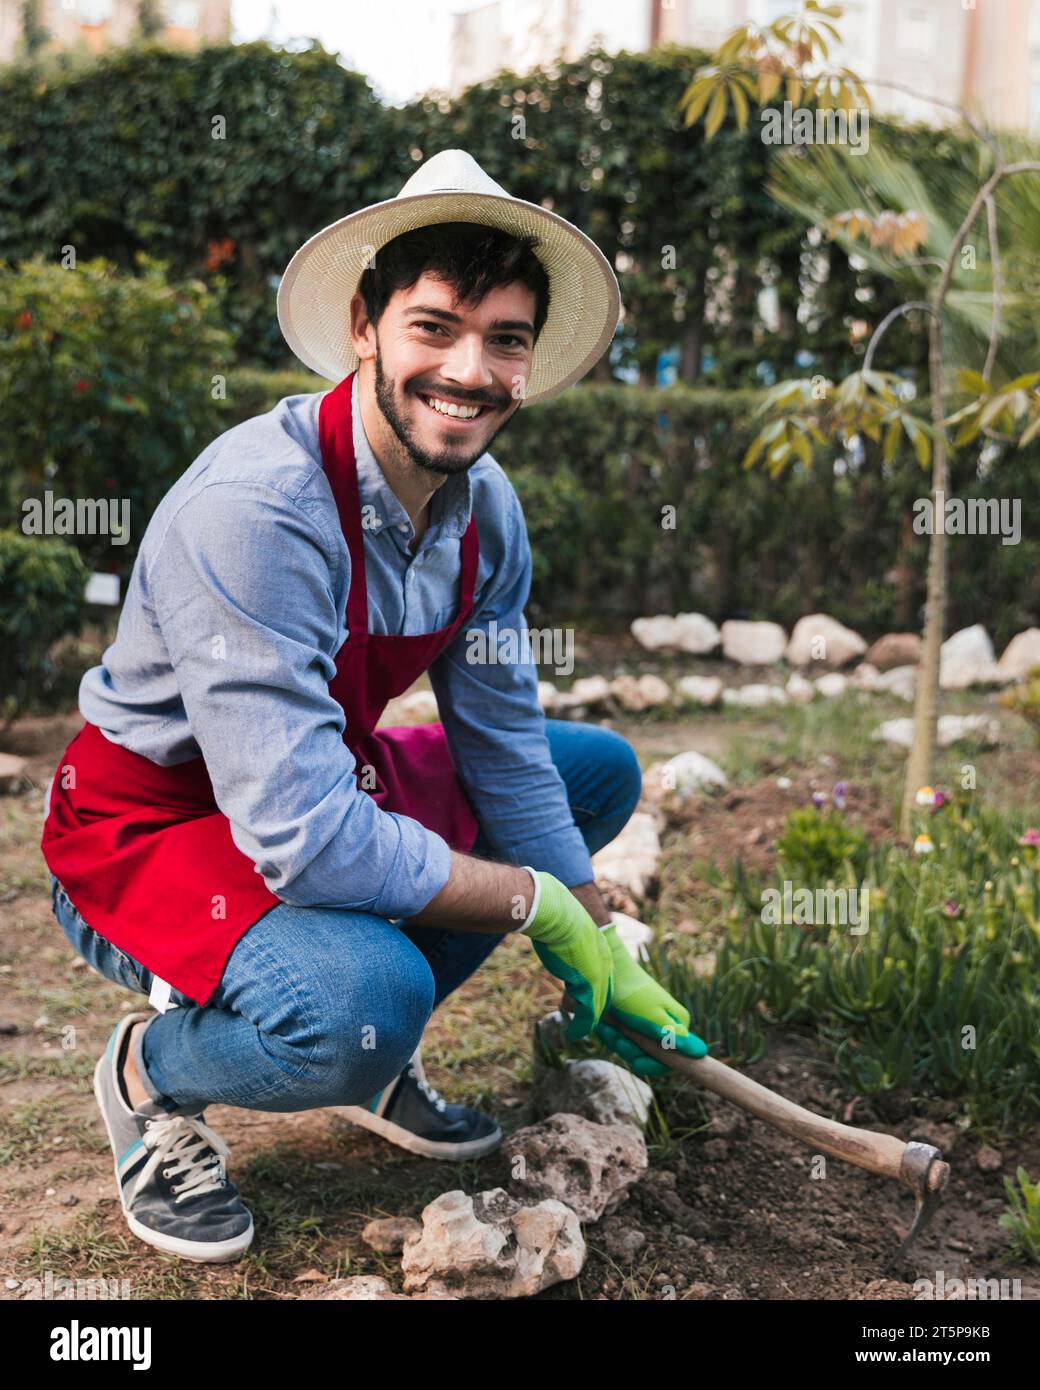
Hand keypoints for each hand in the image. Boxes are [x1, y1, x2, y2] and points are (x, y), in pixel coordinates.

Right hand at [520, 872, 612, 1041]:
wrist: (557, 913)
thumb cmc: (553, 915)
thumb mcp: (563, 928)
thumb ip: (562, 938)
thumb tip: (549, 931)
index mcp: (600, 949)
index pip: (603, 978)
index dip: (595, 993)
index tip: (584, 1003)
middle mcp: (604, 963)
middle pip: (604, 995)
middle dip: (596, 1012)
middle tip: (584, 1024)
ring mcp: (599, 975)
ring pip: (597, 1007)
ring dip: (586, 1021)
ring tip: (577, 1030)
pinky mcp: (590, 986)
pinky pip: (589, 1014)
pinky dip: (582, 1027)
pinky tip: (574, 1033)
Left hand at [594, 923, 708, 1077]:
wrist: (609, 972)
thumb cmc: (633, 995)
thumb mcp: (654, 1018)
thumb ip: (674, 1037)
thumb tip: (701, 1053)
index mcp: (678, 1027)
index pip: (673, 1061)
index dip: (655, 1064)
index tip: (637, 1060)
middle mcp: (666, 1029)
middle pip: (650, 1058)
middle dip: (631, 1050)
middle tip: (619, 1036)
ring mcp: (648, 1028)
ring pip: (634, 1052)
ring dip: (619, 1042)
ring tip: (612, 1026)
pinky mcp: (632, 1027)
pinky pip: (623, 1043)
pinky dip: (612, 1037)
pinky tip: (607, 1025)